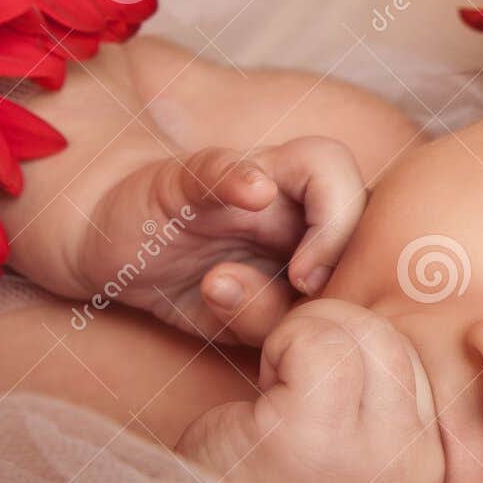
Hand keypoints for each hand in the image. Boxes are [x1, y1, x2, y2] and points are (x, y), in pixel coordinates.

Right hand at [75, 137, 364, 339]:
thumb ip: (273, 320)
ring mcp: (243, 178)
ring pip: (320, 161)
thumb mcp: (235, 320)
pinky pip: (223, 165)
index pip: (371, 224)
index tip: (331, 306)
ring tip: (301, 275)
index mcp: (306, 224)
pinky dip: (241, 176)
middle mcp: (287, 192)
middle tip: (319, 290)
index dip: (365, 264)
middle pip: (365, 191)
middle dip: (356, 242)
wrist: (112, 247)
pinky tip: (252, 193)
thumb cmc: (185, 282)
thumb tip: (303, 303)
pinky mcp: (187, 176)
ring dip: (327, 219)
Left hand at [174, 299, 444, 482]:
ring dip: (300, 339)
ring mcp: (369, 458)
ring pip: (358, 329)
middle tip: (281, 381)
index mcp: (423, 473)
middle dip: (326, 335)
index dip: (350, 350)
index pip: (411, 361)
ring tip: (272, 393)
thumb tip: (321, 264)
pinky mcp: (314, 440)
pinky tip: (258, 393)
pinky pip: (316, 338)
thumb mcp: (309, 423)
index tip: (305, 380)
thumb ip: (324, 354)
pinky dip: (279, 342)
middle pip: (389, 338)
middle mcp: (412, 471)